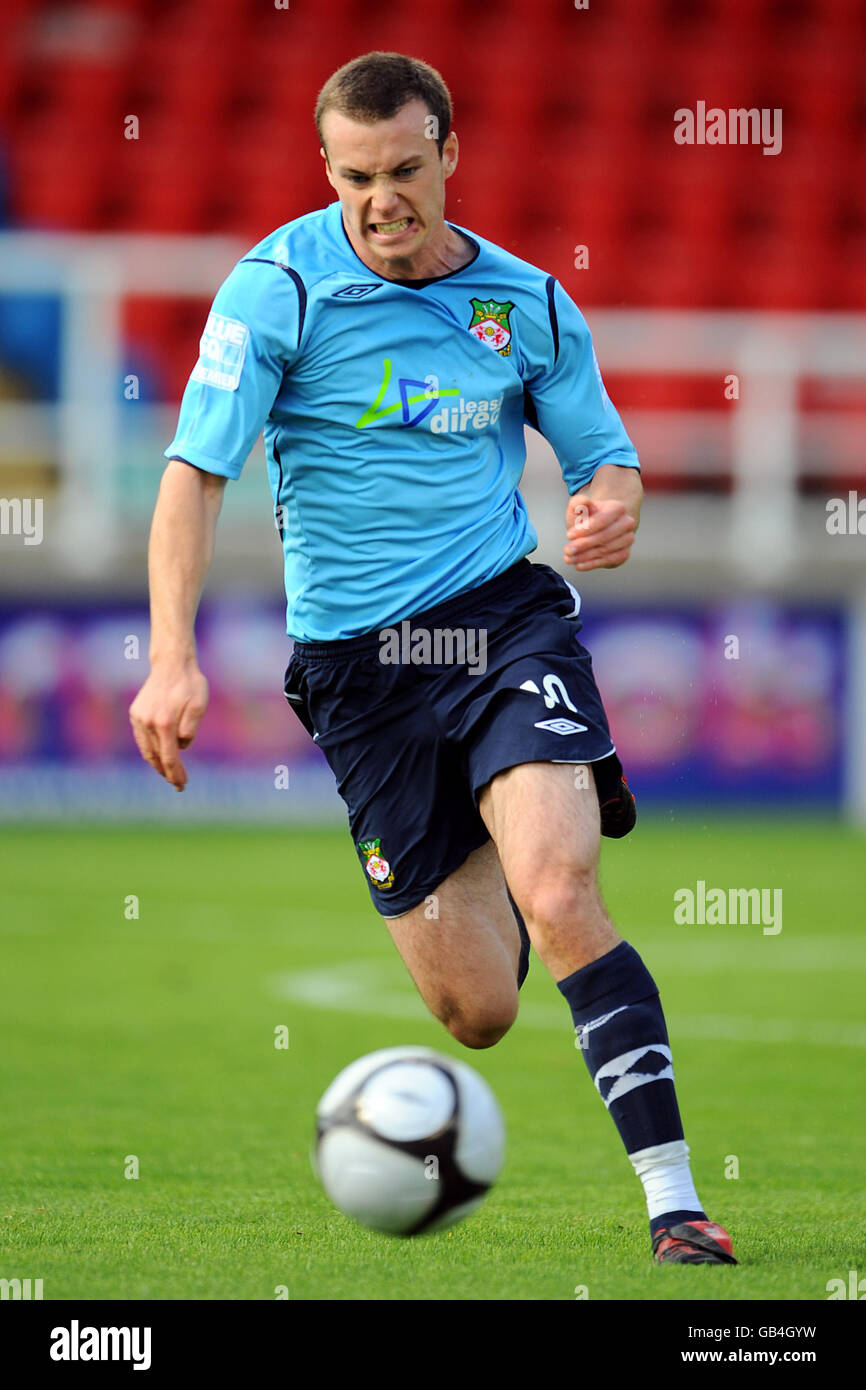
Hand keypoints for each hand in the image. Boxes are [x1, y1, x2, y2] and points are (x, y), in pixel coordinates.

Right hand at [129, 662, 208, 790]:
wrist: (172, 664)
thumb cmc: (190, 685)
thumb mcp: (199, 705)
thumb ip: (190, 728)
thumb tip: (181, 746)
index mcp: (165, 722)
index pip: (170, 757)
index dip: (176, 773)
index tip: (182, 784)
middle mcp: (148, 722)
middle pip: (156, 757)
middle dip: (167, 773)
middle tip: (178, 785)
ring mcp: (139, 718)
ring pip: (146, 750)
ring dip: (157, 764)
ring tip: (168, 774)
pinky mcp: (135, 713)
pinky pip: (141, 739)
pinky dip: (149, 750)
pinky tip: (158, 757)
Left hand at [563, 496, 636, 570]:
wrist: (598, 528)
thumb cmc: (588, 516)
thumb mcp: (579, 507)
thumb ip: (578, 502)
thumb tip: (583, 502)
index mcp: (618, 508)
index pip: (603, 519)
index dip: (586, 529)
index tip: (568, 535)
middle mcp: (627, 523)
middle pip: (604, 536)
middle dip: (583, 544)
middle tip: (567, 550)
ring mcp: (628, 539)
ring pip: (605, 550)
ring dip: (585, 556)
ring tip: (569, 558)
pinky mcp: (625, 553)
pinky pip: (609, 560)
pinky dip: (592, 564)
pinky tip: (579, 565)